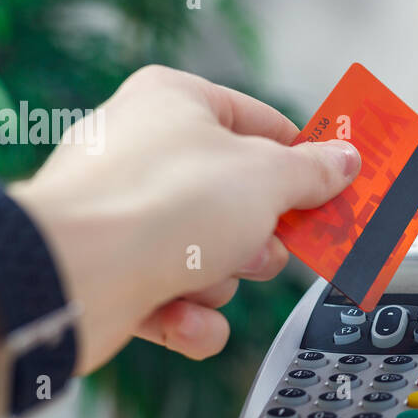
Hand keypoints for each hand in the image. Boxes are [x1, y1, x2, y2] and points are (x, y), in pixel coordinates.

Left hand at [9, 65, 360, 372]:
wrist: (72, 276)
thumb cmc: (162, 204)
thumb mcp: (266, 177)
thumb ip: (314, 171)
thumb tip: (344, 161)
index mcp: (176, 102)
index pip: (260, 122)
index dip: (302, 159)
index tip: (335, 190)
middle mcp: (145, 151)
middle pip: (238, 197)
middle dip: (258, 235)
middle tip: (258, 243)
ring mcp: (124, 215)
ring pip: (210, 254)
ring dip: (219, 277)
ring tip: (199, 276)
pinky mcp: (112, 274)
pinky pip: (175, 297)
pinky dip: (188, 314)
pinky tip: (181, 315)